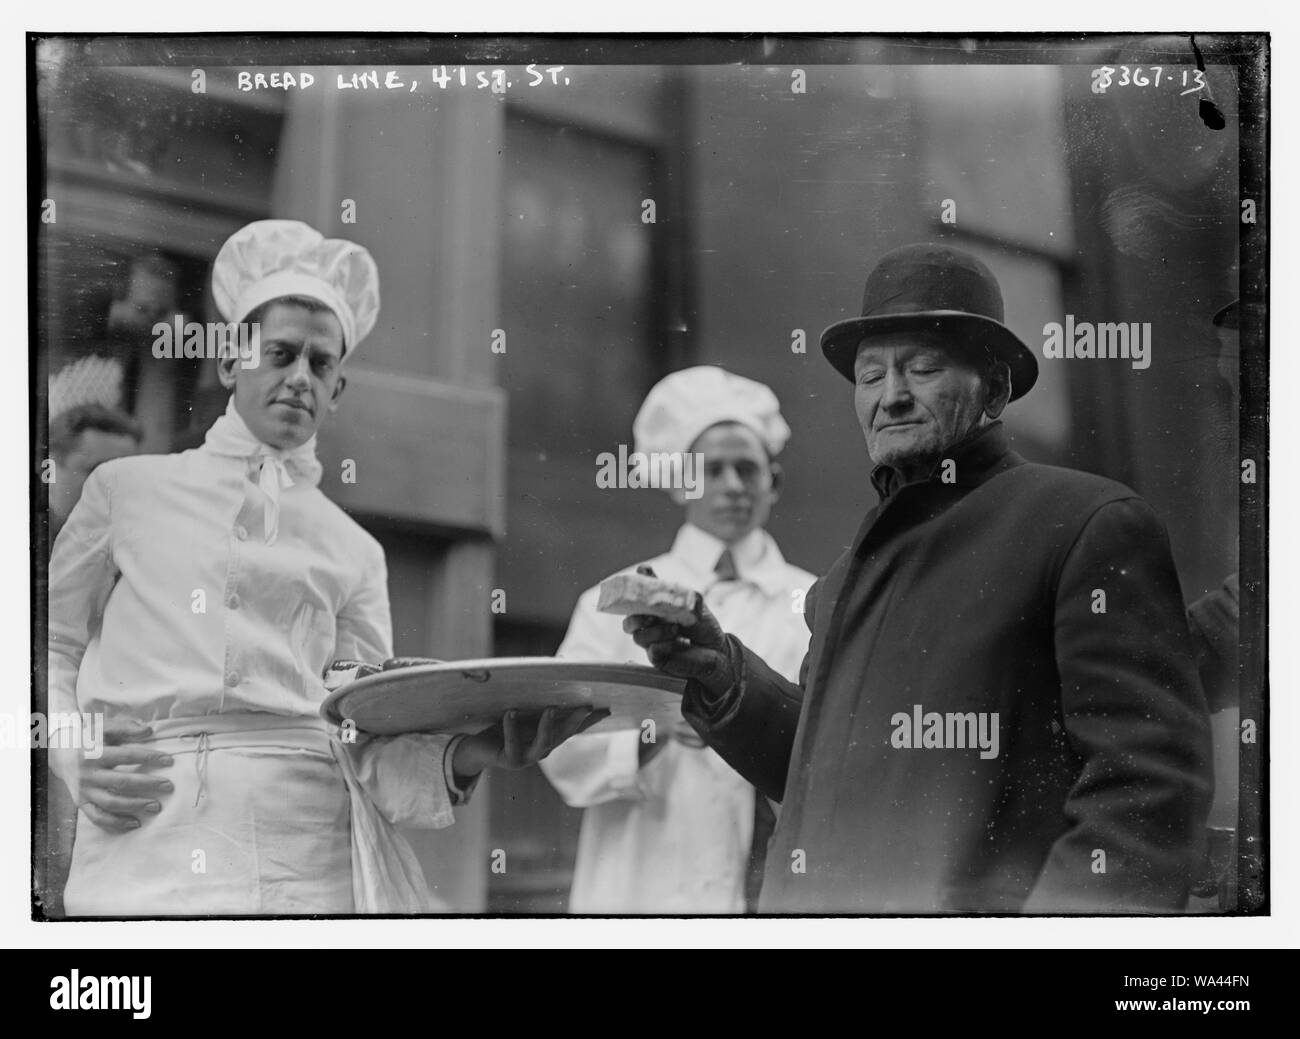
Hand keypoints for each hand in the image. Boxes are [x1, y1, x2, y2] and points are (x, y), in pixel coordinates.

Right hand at [49, 718, 173, 832]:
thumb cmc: (89, 739)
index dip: (149, 758)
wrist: (58, 754)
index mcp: (94, 753)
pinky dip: (116, 823)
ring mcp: (85, 791)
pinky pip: (98, 817)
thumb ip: (126, 727)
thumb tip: (148, 730)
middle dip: (147, 784)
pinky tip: (135, 823)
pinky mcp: (82, 803)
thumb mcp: (104, 727)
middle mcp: (88, 774)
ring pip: (111, 802)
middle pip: (121, 782)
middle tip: (168, 785)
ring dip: (135, 806)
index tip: (169, 760)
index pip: (126, 756)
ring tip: (156, 806)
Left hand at [452, 706, 608, 781]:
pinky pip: (513, 742)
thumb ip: (541, 693)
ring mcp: (528, 757)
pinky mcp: (511, 759)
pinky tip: (510, 712)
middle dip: (577, 720)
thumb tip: (562, 661)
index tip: (607, 708)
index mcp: (550, 736)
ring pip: (543, 743)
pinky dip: (511, 727)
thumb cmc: (502, 724)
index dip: (591, 719)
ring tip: (550, 708)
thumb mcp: (524, 707)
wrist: (477, 749)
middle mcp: (543, 748)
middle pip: (564, 734)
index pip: (574, 726)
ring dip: (548, 726)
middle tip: (588, 705)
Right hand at [622, 587, 735, 696]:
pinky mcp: (658, 658)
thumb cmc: (702, 624)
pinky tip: (677, 642)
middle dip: (634, 617)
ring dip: (656, 631)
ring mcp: (653, 643)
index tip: (640, 582)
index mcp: (655, 611)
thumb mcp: (688, 600)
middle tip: (648, 614)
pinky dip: (663, 644)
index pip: (635, 602)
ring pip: (638, 636)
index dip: (631, 592)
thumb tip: (644, 569)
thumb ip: (667, 588)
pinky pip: (652, 650)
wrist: (717, 648)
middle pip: (629, 622)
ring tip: (675, 628)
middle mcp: (650, 627)